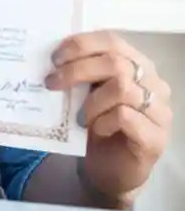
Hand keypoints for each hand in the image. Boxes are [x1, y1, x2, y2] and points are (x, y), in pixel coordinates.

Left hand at [47, 30, 172, 204]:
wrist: (110, 169)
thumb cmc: (97, 126)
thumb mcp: (86, 93)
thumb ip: (80, 73)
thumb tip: (50, 58)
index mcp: (137, 65)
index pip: (112, 41)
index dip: (81, 45)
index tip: (54, 58)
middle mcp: (153, 83)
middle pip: (115, 63)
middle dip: (76, 70)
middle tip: (52, 83)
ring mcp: (159, 110)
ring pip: (121, 88)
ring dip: (91, 102)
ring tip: (79, 116)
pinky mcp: (156, 136)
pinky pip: (125, 116)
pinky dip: (102, 121)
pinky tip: (96, 130)